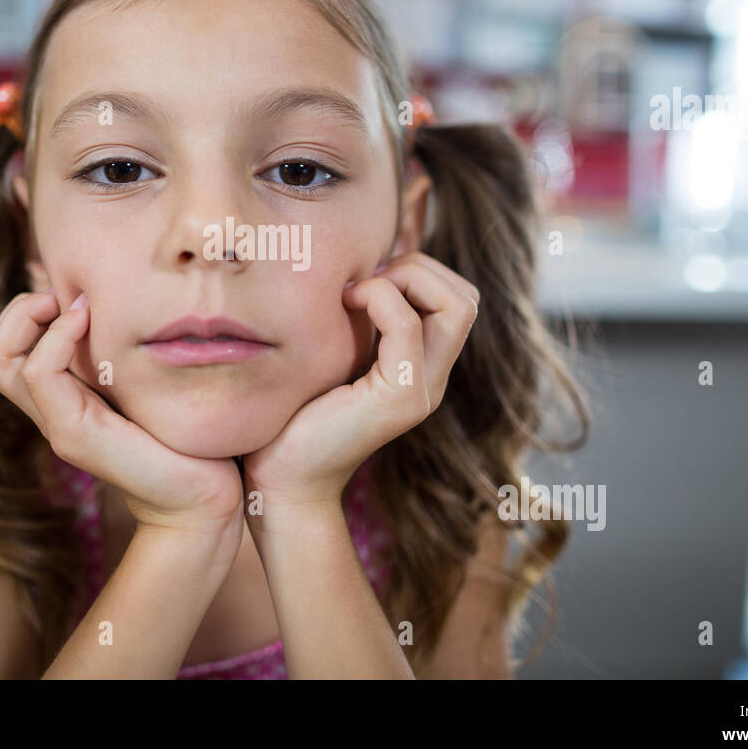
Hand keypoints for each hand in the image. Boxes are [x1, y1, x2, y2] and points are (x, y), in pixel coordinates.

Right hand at [0, 291, 244, 536]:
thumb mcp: (147, 381)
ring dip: (31, 316)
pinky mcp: (75, 435)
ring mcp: (57, 425)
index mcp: (62, 398)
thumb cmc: (186, 435)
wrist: (202, 497)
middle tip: (66, 298)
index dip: (25, 311)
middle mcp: (49, 412)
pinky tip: (90, 323)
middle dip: (18, 309)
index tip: (75, 296)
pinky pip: (39, 373)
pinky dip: (57, 337)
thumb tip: (118, 297)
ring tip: (78, 308)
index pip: (3, 349)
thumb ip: (122, 353)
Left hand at [240, 252, 480, 508]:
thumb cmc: (292, 416)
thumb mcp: (332, 357)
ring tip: (357, 294)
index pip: (458, 298)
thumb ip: (356, 324)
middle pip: (466, 298)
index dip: (418, 272)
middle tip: (364, 283)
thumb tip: (353, 269)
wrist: (281, 480)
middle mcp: (432, 379)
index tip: (363, 282)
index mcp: (422, 367)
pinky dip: (379, 298)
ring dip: (405, 278)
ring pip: (456, 305)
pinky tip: (345, 305)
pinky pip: (407, 327)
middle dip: (418, 268)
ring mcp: (422, 390)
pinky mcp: (399, 399)